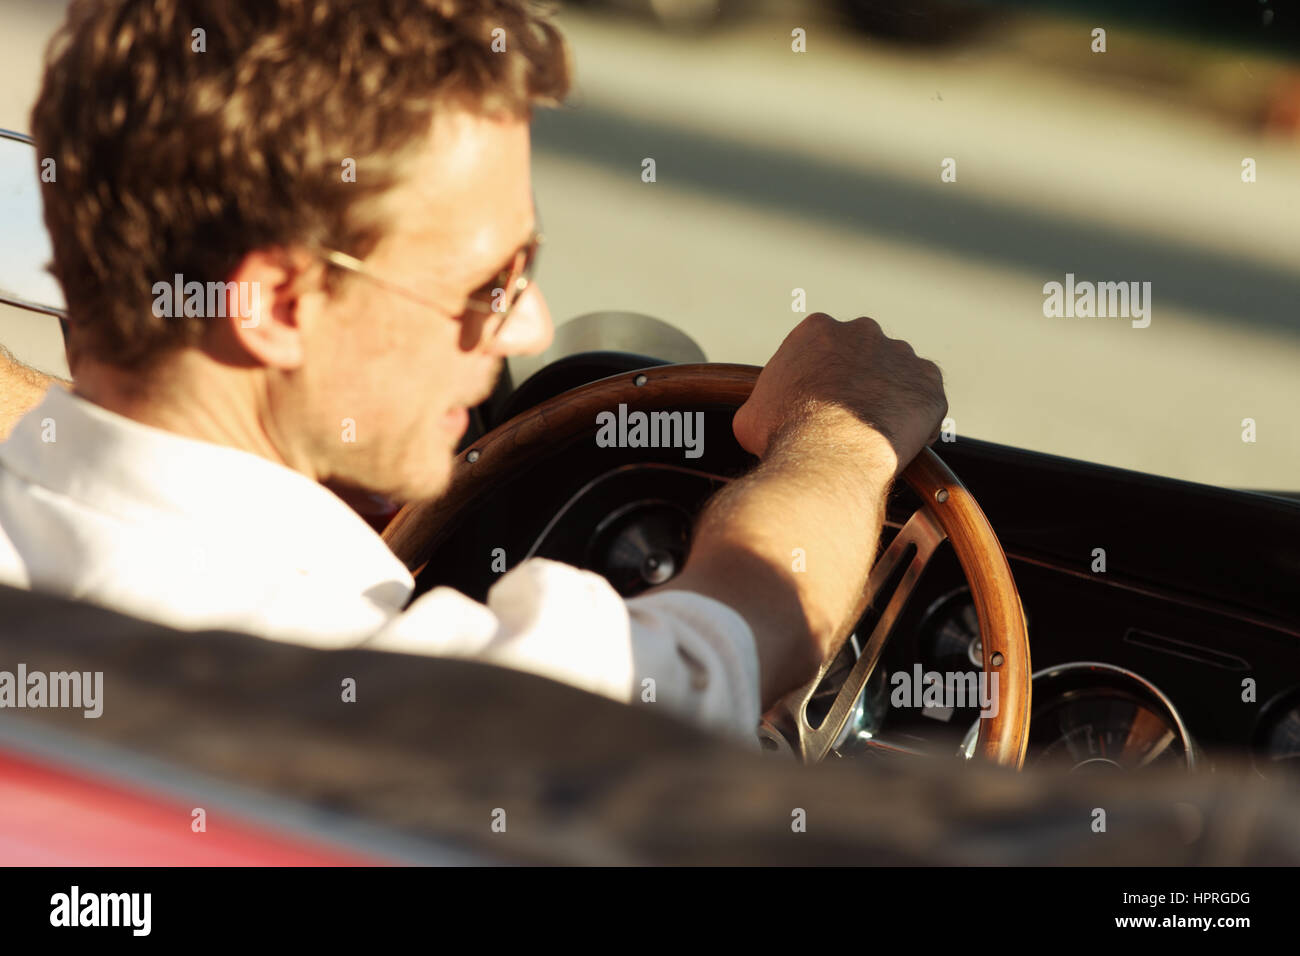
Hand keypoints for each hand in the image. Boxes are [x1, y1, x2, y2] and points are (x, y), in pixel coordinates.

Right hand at [733, 313, 946, 475]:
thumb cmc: (783, 434)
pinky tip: (901, 442)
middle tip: (847, 417)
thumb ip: (763, 404)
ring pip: (897, 374)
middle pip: (863, 355)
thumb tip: (760, 417)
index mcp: (817, 330)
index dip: (821, 379)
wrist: (827, 456)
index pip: (823, 349)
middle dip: (858, 381)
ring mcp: (900, 355)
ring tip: (875, 433)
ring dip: (890, 397)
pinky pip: (926, 400)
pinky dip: (918, 419)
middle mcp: (862, 332)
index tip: (818, 403)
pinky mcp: (928, 383)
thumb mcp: (750, 416)